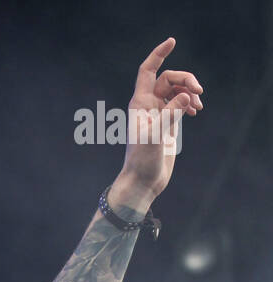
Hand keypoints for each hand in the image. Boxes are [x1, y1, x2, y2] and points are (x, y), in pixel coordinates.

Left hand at [122, 37, 202, 199]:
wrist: (143, 183)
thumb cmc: (142, 162)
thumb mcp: (155, 136)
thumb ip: (171, 114)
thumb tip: (188, 97)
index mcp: (140, 103)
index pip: (148, 71)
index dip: (159, 54)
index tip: (173, 41)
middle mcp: (148, 105)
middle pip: (169, 78)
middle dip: (186, 80)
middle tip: (199, 92)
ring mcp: (158, 114)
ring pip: (177, 90)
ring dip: (190, 92)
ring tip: (199, 106)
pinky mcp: (167, 124)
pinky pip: (181, 104)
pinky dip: (190, 103)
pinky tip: (196, 111)